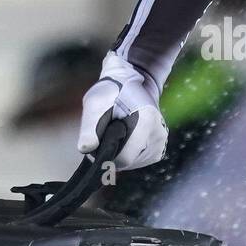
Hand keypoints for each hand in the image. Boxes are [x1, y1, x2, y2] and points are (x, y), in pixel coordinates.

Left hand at [77, 52, 167, 170]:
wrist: (131, 82)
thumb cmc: (110, 91)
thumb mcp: (95, 104)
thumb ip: (89, 127)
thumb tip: (85, 149)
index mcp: (146, 122)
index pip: (123, 158)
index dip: (106, 151)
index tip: (102, 135)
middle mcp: (158, 135)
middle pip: (127, 162)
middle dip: (113, 150)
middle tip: (110, 128)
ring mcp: (161, 143)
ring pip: (132, 163)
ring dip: (120, 150)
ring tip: (119, 128)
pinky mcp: (159, 148)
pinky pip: (138, 159)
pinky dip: (128, 151)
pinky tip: (127, 134)